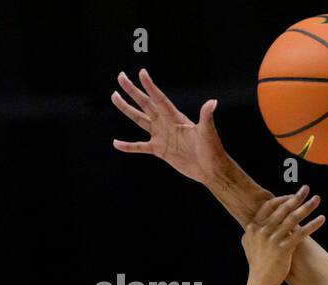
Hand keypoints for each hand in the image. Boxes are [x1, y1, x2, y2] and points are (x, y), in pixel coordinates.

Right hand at [111, 68, 229, 183]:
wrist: (211, 169)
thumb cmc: (213, 149)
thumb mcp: (208, 132)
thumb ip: (206, 117)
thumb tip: (213, 102)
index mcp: (176, 118)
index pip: (160, 99)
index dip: (150, 86)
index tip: (141, 73)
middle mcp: (166, 124)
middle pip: (146, 104)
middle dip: (133, 91)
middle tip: (121, 77)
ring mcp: (162, 136)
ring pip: (140, 120)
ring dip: (127, 109)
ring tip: (114, 96)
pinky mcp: (160, 150)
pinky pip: (140, 147)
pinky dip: (128, 146)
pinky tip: (116, 143)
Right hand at [241, 188, 323, 284]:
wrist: (260, 281)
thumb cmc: (257, 262)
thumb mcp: (249, 243)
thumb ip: (252, 230)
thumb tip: (254, 221)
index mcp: (253, 227)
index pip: (269, 206)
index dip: (282, 199)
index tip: (293, 195)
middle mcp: (262, 231)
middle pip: (283, 209)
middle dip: (297, 197)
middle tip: (307, 188)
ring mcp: (272, 240)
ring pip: (293, 219)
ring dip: (307, 208)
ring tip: (317, 200)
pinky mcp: (283, 250)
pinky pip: (301, 233)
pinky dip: (312, 225)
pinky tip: (321, 219)